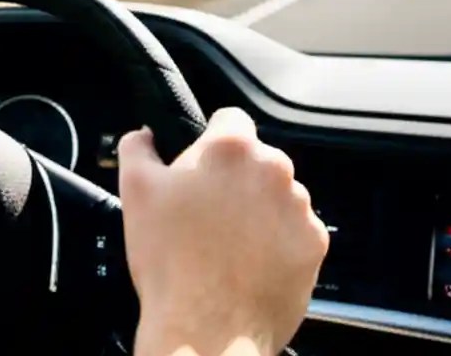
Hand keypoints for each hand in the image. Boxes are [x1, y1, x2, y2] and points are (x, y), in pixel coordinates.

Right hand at [119, 108, 328, 355]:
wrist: (207, 330)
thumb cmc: (171, 263)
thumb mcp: (136, 193)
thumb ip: (138, 148)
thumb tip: (143, 135)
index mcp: (231, 148)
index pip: (230, 119)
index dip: (211, 141)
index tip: (202, 167)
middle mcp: (274, 170)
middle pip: (257, 160)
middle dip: (236, 181)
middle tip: (208, 215)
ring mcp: (299, 207)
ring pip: (278, 196)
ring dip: (258, 211)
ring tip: (228, 245)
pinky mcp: (315, 243)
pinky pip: (296, 231)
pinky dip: (278, 242)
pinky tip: (250, 263)